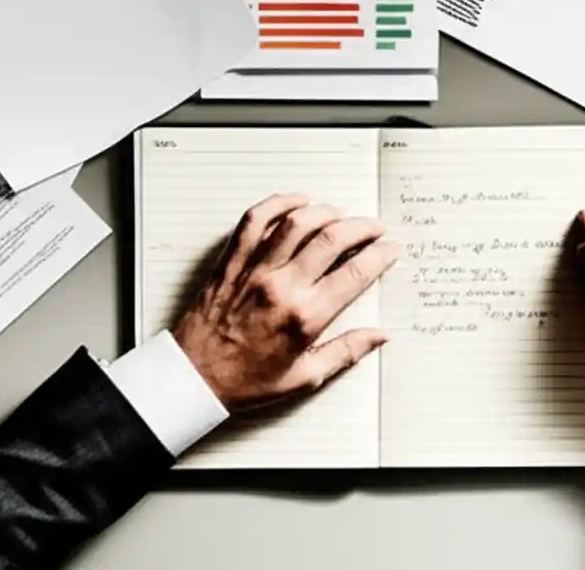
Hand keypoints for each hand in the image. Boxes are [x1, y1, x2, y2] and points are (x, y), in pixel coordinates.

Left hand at [173, 193, 400, 411]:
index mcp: (305, 317)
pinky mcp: (233, 261)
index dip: (380, 255)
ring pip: (297, 222)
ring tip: (340, 215)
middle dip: (361, 227)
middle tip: (374, 228)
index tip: (390, 249)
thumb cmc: (246, 381)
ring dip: (325, 211)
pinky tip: (296, 202)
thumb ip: (346, 352)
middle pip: (332, 239)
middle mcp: (282, 287)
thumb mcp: (304, 377)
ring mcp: (255, 270)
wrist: (194, 377)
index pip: (355, 274)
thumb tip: (379, 335)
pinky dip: (278, 203)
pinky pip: (255, 220)